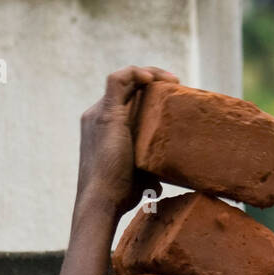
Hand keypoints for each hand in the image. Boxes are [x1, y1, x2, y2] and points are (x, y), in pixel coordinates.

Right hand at [75, 65, 178, 220]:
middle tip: (177, 86)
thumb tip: (162, 183)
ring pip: (124, 80)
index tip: (172, 100)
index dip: (148, 97)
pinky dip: (136, 73)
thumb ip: (148, 172)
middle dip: (152, 84)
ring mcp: (98, 113)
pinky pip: (118, 80)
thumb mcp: (138, 178)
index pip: (125, 102)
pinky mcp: (106, 114)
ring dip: (149, 74)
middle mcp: (96, 116)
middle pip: (126, 88)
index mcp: (104, 128)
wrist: (102, 201)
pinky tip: (153, 78)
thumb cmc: (119, 195)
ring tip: (172, 80)